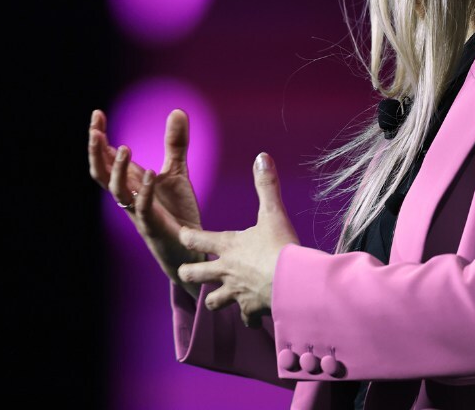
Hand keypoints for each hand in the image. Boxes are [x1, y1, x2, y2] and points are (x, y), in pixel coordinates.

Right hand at [88, 108, 205, 297]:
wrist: (188, 248)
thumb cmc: (175, 212)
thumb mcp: (176, 172)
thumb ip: (174, 143)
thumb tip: (177, 110)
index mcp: (129, 182)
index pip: (106, 157)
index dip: (98, 137)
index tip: (97, 114)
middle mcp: (128, 196)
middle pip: (101, 172)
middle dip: (96, 151)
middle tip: (95, 128)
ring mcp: (138, 211)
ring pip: (117, 191)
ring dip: (118, 169)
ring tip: (125, 147)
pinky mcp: (153, 225)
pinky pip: (143, 207)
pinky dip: (145, 190)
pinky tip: (150, 173)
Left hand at [176, 152, 299, 327]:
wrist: (294, 283)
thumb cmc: (280, 246)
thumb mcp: (273, 212)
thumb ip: (266, 184)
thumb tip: (261, 156)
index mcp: (227, 245)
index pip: (196, 239)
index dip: (186, 236)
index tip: (180, 233)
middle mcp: (226, 270)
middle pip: (195, 274)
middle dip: (189, 272)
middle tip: (185, 271)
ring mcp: (236, 293)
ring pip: (213, 302)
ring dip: (214, 300)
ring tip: (214, 299)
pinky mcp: (251, 310)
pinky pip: (245, 318)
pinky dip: (248, 317)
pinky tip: (253, 316)